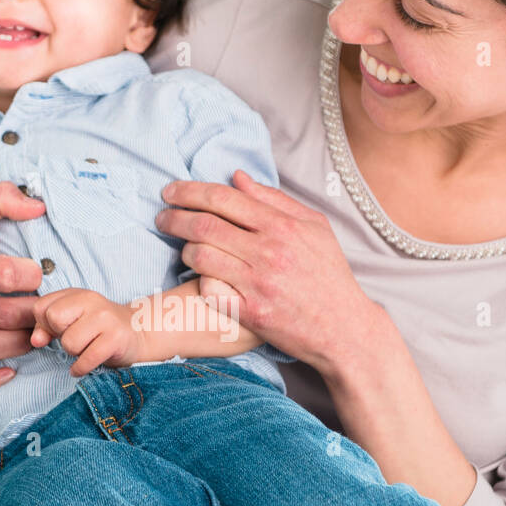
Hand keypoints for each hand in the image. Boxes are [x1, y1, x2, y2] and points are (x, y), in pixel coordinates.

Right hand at [0, 183, 48, 397]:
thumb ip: (0, 199)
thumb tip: (38, 205)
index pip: (2, 276)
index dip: (30, 274)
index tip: (38, 270)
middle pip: (4, 317)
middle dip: (36, 313)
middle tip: (50, 306)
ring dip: (23, 344)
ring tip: (38, 331)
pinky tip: (10, 371)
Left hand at [30, 289, 141, 376]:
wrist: (139, 333)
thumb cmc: (99, 329)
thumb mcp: (72, 320)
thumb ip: (47, 327)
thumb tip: (36, 340)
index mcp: (77, 294)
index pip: (41, 307)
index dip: (44, 324)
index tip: (59, 331)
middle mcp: (92, 301)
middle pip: (54, 319)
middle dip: (60, 336)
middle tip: (76, 339)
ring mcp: (105, 319)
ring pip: (69, 343)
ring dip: (74, 353)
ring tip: (87, 349)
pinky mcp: (116, 339)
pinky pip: (87, 359)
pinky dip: (81, 368)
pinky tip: (84, 366)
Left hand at [154, 169, 385, 372]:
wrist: (343, 328)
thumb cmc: (329, 274)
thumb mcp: (314, 227)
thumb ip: (275, 200)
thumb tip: (237, 178)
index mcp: (282, 225)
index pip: (223, 198)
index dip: (189, 191)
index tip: (171, 192)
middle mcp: (268, 252)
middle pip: (204, 225)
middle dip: (174, 217)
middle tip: (162, 217)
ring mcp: (257, 284)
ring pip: (200, 257)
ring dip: (184, 250)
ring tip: (183, 249)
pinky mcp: (249, 313)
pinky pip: (208, 289)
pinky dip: (199, 280)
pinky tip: (200, 277)